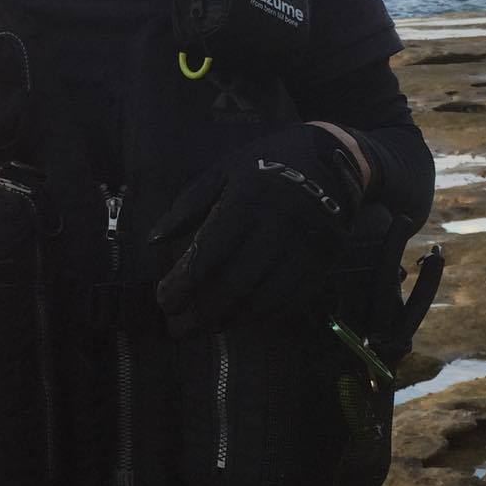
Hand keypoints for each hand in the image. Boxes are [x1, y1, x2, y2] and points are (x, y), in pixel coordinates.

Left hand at [150, 125, 363, 337]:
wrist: (331, 156)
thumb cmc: (266, 162)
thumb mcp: (222, 171)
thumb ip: (187, 206)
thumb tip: (154, 241)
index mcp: (247, 200)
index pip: (210, 252)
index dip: (184, 283)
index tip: (164, 301)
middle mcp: (278, 225)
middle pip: (237, 283)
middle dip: (204, 312)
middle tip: (179, 329)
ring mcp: (305, 245)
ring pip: (265, 297)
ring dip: (232, 319)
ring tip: (208, 328)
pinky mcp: (324, 260)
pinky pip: (292, 298)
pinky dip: (264, 314)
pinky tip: (242, 318)